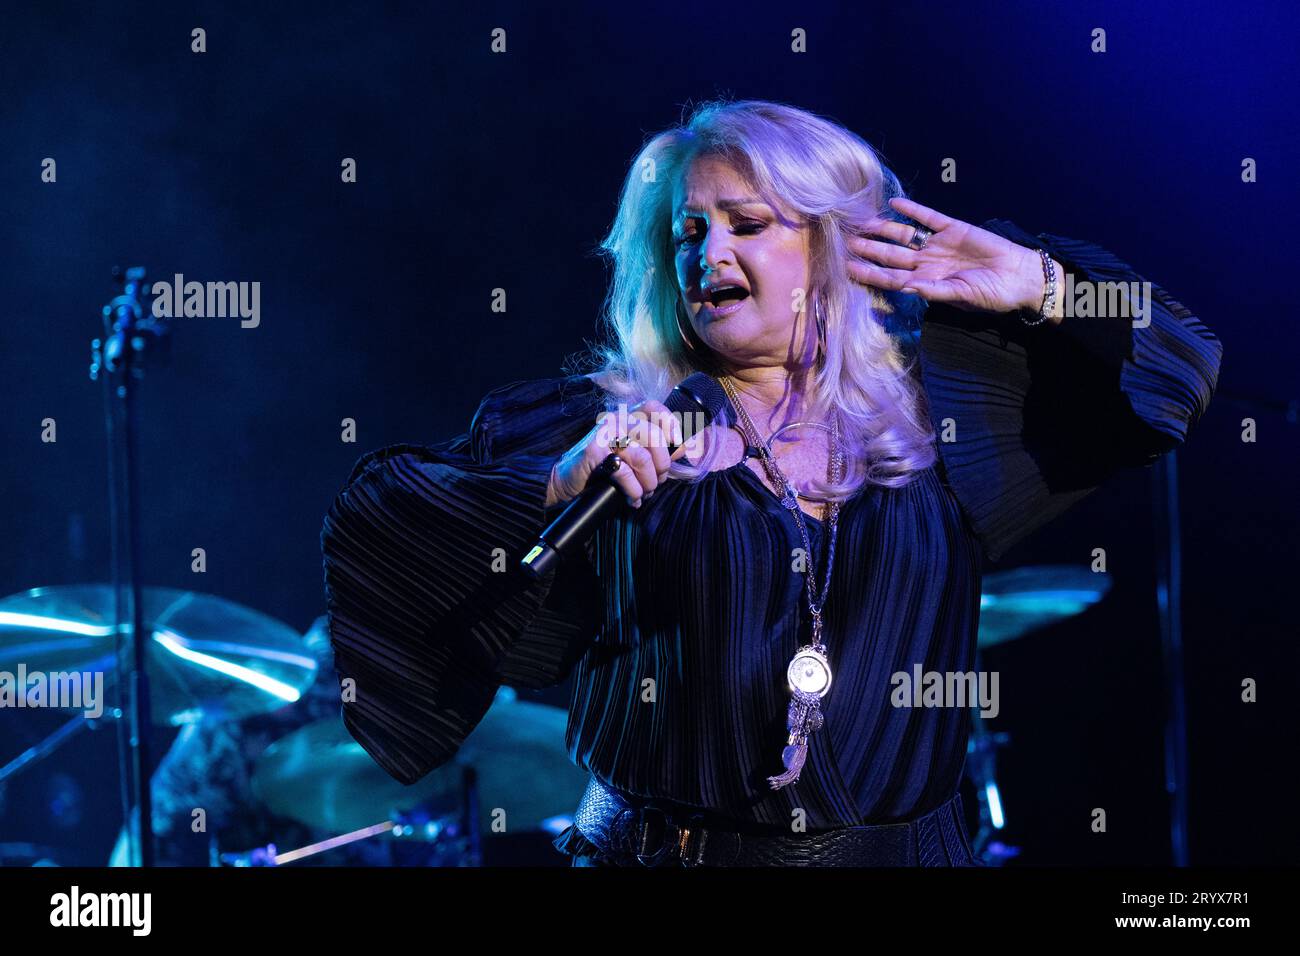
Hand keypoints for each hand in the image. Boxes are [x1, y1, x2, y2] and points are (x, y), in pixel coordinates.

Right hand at [544, 400, 684, 508]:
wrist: (565, 481)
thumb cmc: (603, 470)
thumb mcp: (632, 457)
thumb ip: (655, 451)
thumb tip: (681, 448)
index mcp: (627, 417)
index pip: (654, 407)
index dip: (670, 423)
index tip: (676, 444)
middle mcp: (616, 420)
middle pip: (654, 436)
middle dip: (661, 466)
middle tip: (656, 482)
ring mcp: (604, 433)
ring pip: (642, 457)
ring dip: (648, 482)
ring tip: (643, 494)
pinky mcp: (593, 450)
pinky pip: (624, 471)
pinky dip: (632, 490)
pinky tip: (631, 498)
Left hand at [846, 197, 1058, 316]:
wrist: (1020, 277)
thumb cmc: (992, 294)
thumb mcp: (962, 296)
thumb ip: (935, 291)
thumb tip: (909, 288)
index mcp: (926, 282)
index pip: (890, 278)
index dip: (869, 273)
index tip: (847, 268)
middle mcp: (927, 263)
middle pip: (891, 255)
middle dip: (869, 249)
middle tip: (846, 241)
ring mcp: (938, 245)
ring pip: (904, 235)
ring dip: (884, 229)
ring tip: (863, 222)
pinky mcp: (954, 229)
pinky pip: (929, 217)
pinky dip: (913, 210)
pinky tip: (895, 203)